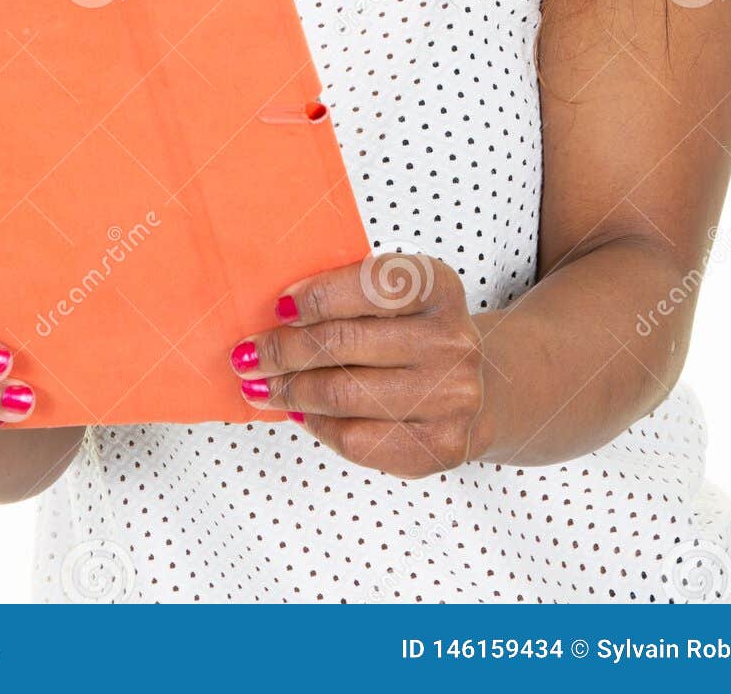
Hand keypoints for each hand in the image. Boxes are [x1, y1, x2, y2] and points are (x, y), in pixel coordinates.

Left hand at [228, 253, 485, 477]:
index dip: (316, 296)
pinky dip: (316, 424)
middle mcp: (452, 341)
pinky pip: (355, 438)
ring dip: (288, 391)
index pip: (371, 284)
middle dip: (283, 349)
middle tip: (247, 354)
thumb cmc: (418, 335)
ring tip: (259, 387)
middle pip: (344, 342)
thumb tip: (272, 314)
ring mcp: (451, 397)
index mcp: (438, 288)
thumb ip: (350, 295)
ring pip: (342, 394)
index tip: (277, 306)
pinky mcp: (440, 445)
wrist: (483, 388)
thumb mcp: (399, 298)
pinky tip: (300, 413)